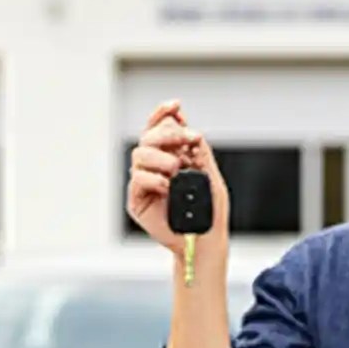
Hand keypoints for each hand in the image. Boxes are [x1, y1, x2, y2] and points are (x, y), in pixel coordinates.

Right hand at [126, 99, 230, 257]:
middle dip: (168, 133)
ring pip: (140, 155)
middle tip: (188, 140)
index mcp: (171, 156)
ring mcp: (145, 182)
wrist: (204, 241)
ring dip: (161, 156)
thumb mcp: (211, 178)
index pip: (160, 128)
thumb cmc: (208, 213)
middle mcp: (154, 167)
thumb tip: (192, 132)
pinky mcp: (137, 201)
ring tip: (177, 169)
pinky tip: (167, 184)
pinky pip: (138, 180)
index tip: (176, 106)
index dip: (164, 114)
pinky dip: (153, 178)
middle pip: (148, 137)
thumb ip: (201, 155)